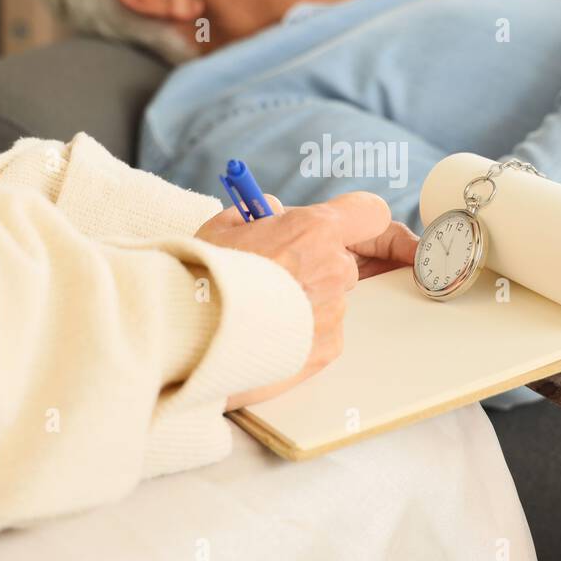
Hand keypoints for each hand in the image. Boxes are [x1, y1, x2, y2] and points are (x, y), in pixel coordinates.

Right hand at [195, 191, 417, 409]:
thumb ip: (260, 212)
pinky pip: (323, 332)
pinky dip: (301, 332)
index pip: (370, 213)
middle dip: (315, 264)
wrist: (190, 334)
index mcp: (315, 229)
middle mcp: (334, 268)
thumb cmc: (202, 277)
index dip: (358, 220)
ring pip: (330, 298)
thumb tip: (276, 211)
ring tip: (259, 311)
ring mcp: (335, 311)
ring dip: (304, 301)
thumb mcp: (225, 225)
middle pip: (344, 260)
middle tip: (274, 275)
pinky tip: (266, 333)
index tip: (346, 230)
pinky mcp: (328, 348)